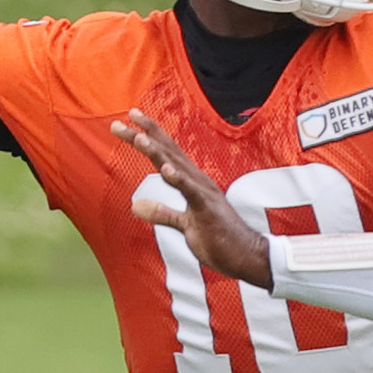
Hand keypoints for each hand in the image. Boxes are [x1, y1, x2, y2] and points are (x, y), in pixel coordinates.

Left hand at [119, 108, 270, 286]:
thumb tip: (136, 206)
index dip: (149, 134)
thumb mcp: (184, 225)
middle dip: (145, 134)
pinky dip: (178, 179)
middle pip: (168, 152)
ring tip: (140, 137)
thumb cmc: (219, 239)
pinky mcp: (207, 209)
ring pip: (176, 167)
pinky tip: (166, 169)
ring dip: (157, 152)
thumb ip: (162, 213)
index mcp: (192, 183)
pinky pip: (190, 192)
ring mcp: (203, 193)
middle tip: (125, 116)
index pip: (167, 153)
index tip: (130, 117)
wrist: (247, 255)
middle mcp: (197, 181)